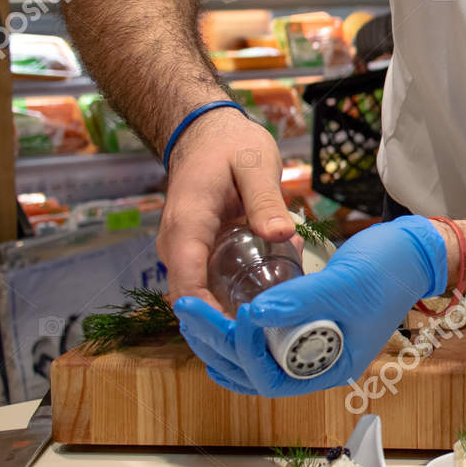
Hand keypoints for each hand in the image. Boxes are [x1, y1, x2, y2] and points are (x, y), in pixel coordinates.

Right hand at [159, 108, 295, 307]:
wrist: (207, 133)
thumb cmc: (229, 145)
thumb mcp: (256, 164)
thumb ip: (267, 199)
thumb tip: (280, 235)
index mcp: (188, 225)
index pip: (186, 284)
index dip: (210, 316)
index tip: (243, 333)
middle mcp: (177, 245)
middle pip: (195, 299)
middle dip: (235, 313)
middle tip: (282, 314)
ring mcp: (185, 252)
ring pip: (207, 293)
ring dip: (244, 297)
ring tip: (288, 284)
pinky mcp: (198, 252)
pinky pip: (215, 280)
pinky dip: (244, 282)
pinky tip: (280, 270)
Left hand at [174, 215, 447, 396]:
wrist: (414, 251)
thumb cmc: (389, 270)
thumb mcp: (345, 284)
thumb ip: (299, 300)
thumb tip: (250, 314)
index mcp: (331, 366)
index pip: (272, 378)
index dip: (243, 350)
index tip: (231, 314)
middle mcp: (317, 363)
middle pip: (253, 372)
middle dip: (216, 344)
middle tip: (187, 309)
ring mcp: (311, 344)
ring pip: (251, 356)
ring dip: (219, 337)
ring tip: (192, 311)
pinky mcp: (305, 322)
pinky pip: (262, 335)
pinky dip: (237, 326)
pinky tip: (217, 309)